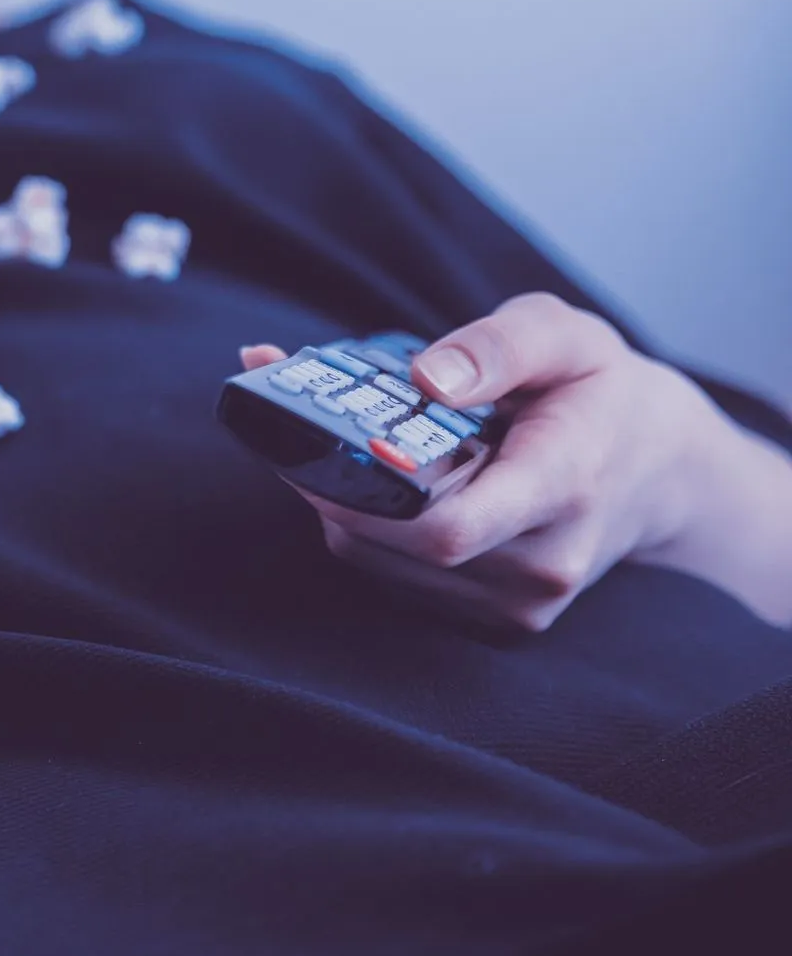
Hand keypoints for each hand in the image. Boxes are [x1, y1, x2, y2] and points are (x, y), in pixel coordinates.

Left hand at [242, 293, 766, 631]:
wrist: (658, 469)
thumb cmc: (598, 391)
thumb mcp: (564, 335)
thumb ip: (498, 345)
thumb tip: (427, 377)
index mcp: (564, 487)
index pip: (450, 529)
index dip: (365, 499)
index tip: (317, 447)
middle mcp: (544, 563)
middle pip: (397, 546)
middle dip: (331, 486)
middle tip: (297, 424)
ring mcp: (520, 603)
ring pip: (380, 565)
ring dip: (340, 507)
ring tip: (340, 447)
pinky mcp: (495, 620)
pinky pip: (394, 579)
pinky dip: (365, 531)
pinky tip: (375, 486)